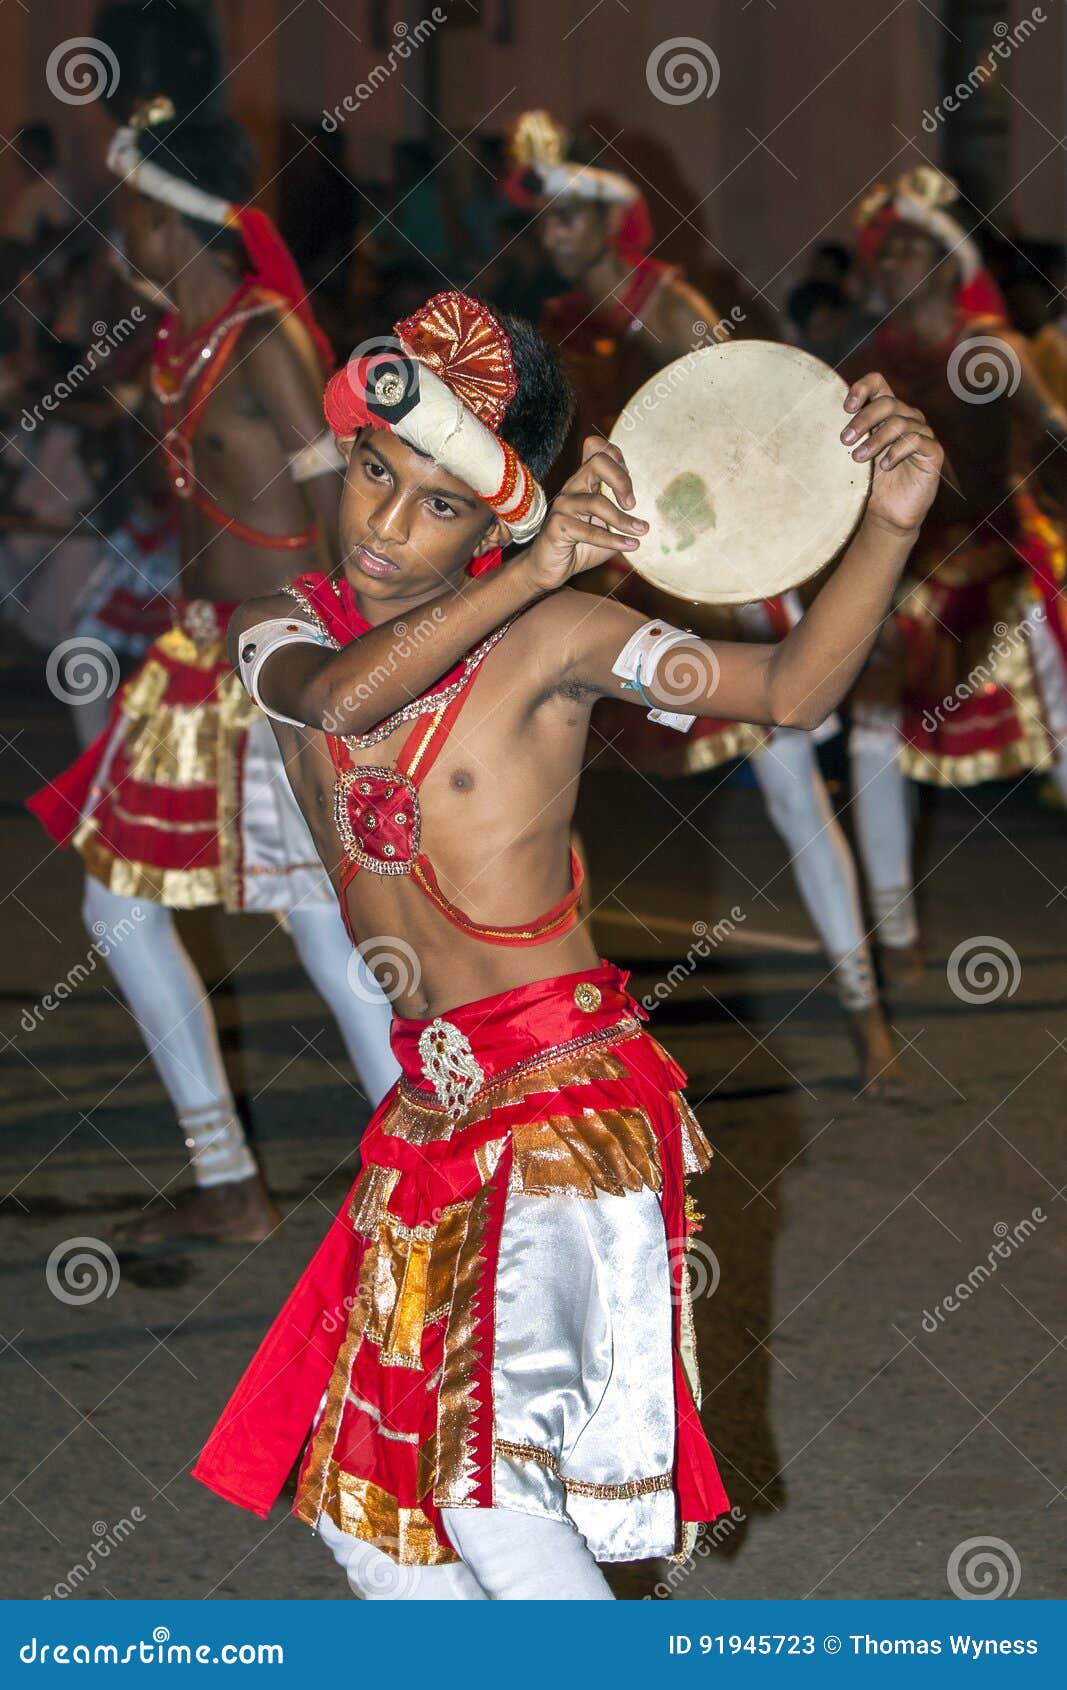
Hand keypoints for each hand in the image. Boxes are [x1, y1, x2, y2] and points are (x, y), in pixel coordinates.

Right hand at [523, 435, 647, 591]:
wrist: (551, 568)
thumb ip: (623, 517)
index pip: (597, 449)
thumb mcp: (607, 527)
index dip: (618, 458)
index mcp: (584, 482)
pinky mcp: (557, 526)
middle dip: (622, 480)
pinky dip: (614, 539)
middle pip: (598, 462)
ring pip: (596, 502)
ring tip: (641, 531)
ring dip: (623, 519)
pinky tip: (630, 545)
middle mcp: (572, 487)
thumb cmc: (580, 546)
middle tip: (632, 504)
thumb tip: (648, 518)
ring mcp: (563, 505)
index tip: (630, 486)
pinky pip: (589, 531)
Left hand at [841, 372, 943, 534]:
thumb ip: (846, 435)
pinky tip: (884, 466)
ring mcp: (922, 433)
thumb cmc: (868, 483)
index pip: (878, 383)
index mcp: (886, 412)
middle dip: (864, 419)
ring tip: (858, 458)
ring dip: (876, 440)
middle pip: (887, 402)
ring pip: (900, 423)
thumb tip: (817, 420)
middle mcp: (906, 417)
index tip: (846, 407)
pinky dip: (897, 451)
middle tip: (844, 440)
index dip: (863, 388)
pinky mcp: (933, 452)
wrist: (886, 515)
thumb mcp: (852, 455)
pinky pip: (917, 441)